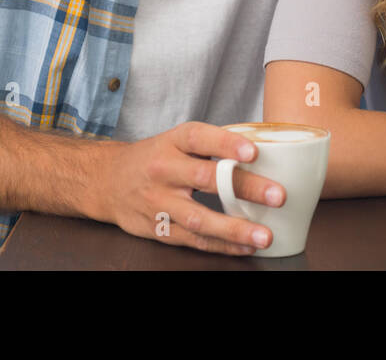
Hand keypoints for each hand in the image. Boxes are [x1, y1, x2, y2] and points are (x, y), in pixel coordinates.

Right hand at [99, 122, 285, 254]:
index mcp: (171, 143)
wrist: (107, 181)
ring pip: (198, 218)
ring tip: (264, 235)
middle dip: (244, 188)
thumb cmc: (154, 158)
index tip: (253, 152)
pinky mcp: (158, 229)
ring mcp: (159, 203)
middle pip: (205, 179)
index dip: (226, 144)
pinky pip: (193, 240)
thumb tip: (262, 152)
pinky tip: (245, 247)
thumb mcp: (175, 141)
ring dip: (234, 228)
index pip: (199, 139)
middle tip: (277, 195)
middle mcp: (163, 171)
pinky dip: (221, 246)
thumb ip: (211, 146)